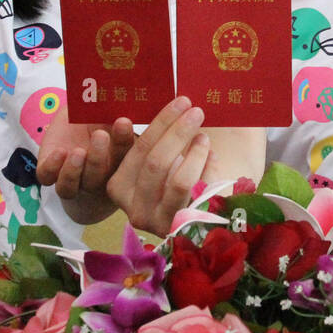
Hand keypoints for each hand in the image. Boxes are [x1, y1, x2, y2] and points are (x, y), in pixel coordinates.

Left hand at [36, 107, 135, 215]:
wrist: (72, 123)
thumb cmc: (95, 118)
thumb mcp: (106, 110)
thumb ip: (116, 108)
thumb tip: (128, 95)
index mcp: (114, 160)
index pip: (123, 156)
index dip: (124, 140)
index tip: (123, 121)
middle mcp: (93, 175)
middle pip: (98, 177)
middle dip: (98, 157)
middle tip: (100, 135)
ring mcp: (70, 177)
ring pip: (70, 187)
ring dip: (74, 171)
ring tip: (78, 152)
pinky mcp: (48, 172)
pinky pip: (47, 178)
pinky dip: (52, 168)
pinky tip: (60, 151)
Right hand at [106, 96, 210, 235]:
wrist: (191, 218)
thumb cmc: (170, 178)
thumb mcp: (154, 160)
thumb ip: (155, 139)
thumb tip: (175, 105)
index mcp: (119, 187)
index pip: (140, 149)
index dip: (161, 123)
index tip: (181, 101)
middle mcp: (135, 209)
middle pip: (157, 163)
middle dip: (179, 132)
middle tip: (197, 111)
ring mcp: (160, 223)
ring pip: (178, 181)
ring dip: (195, 152)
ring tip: (204, 136)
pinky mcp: (184, 230)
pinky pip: (200, 194)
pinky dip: (209, 170)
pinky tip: (213, 156)